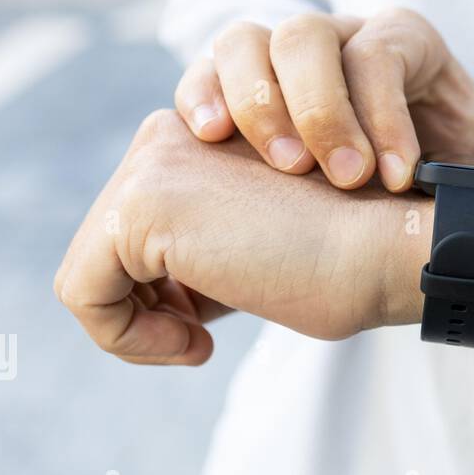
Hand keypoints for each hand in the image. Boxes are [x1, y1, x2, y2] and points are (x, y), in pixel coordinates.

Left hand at [53, 110, 430, 364]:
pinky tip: (196, 343)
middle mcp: (171, 130)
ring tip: (200, 342)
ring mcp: (154, 159)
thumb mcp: (260, 246)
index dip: (163, 287)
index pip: (138, 222)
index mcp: (202, 131)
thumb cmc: (349, 259)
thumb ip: (204, 250)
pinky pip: (83, 290)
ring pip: (91, 263)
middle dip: (147, 303)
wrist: (390, 249)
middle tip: (202, 339)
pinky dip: (125, 337)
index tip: (211, 323)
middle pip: (109, 240)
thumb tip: (145, 300)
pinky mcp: (143, 202)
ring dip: (136, 323)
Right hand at [173, 8, 473, 200]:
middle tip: (338, 178)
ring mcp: (279, 52)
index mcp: (402, 39)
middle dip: (320, 107)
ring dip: (254, 101)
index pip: (381, 54)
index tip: (399, 178)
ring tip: (279, 165)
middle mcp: (337, 33)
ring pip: (246, 41)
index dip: (385, 112)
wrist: (395, 160)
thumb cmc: (442, 151)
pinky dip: (201, 97)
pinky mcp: (234, 80)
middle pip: (306, 37)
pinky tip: (206, 139)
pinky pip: (204, 69)